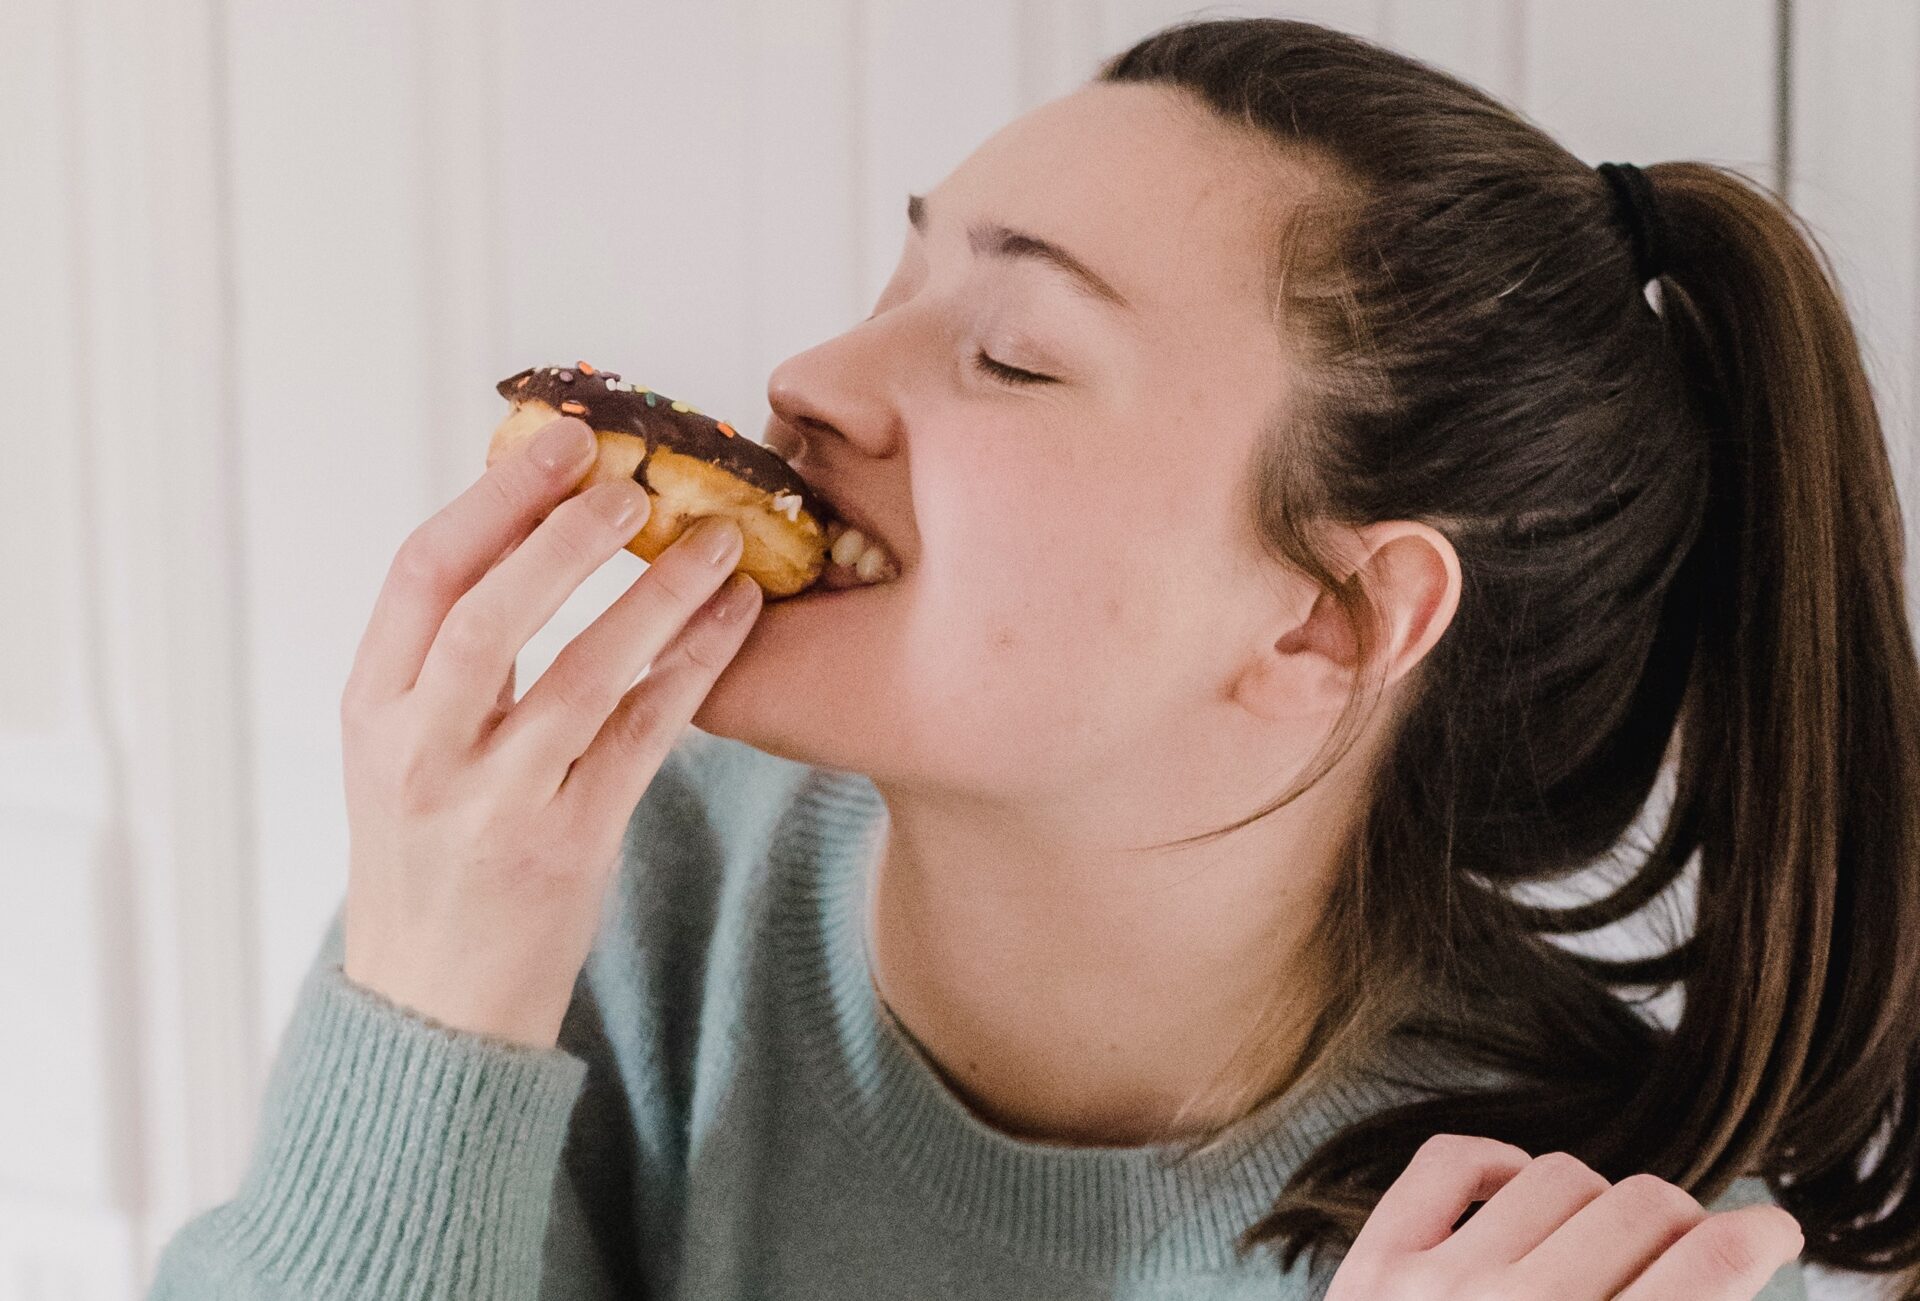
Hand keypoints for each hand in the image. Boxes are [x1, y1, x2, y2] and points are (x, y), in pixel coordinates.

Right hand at [337, 415, 761, 1048]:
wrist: (434, 1003)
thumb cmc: (429, 855)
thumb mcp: (401, 749)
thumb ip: (448, 654)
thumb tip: (530, 521)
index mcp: (372, 710)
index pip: (421, 576)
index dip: (494, 498)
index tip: (560, 442)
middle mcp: (421, 755)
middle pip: (489, 616)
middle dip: (564, 536)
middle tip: (636, 480)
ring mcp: (494, 807)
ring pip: (583, 677)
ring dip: (657, 597)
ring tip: (719, 540)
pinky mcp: (568, 848)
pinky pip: (643, 740)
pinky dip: (692, 670)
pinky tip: (735, 620)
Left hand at [1324, 1134, 1803, 1299]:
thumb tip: (1722, 1275)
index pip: (1709, 1266)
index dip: (1760, 1239)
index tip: (1772, 1231)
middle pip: (1642, 1207)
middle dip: (1683, 1223)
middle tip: (1687, 1250)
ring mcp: (1437, 1288)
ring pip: (1557, 1177)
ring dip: (1595, 1204)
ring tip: (1601, 1243)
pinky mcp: (1374, 1268)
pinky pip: (1449, 1162)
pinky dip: (1495, 1163)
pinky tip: (1519, 1197)